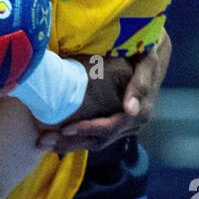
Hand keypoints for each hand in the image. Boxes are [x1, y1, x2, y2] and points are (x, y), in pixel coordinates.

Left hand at [36, 29, 171, 153]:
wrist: (153, 56)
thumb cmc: (146, 54)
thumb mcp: (147, 63)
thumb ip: (140, 84)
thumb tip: (130, 110)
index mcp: (140, 112)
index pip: (109, 127)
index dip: (87, 129)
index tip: (65, 129)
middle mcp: (133, 124)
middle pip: (99, 140)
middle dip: (72, 142)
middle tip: (45, 141)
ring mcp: (125, 127)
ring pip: (96, 142)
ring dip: (70, 144)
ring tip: (45, 143)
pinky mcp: (117, 125)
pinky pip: (96, 138)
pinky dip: (77, 139)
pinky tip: (58, 139)